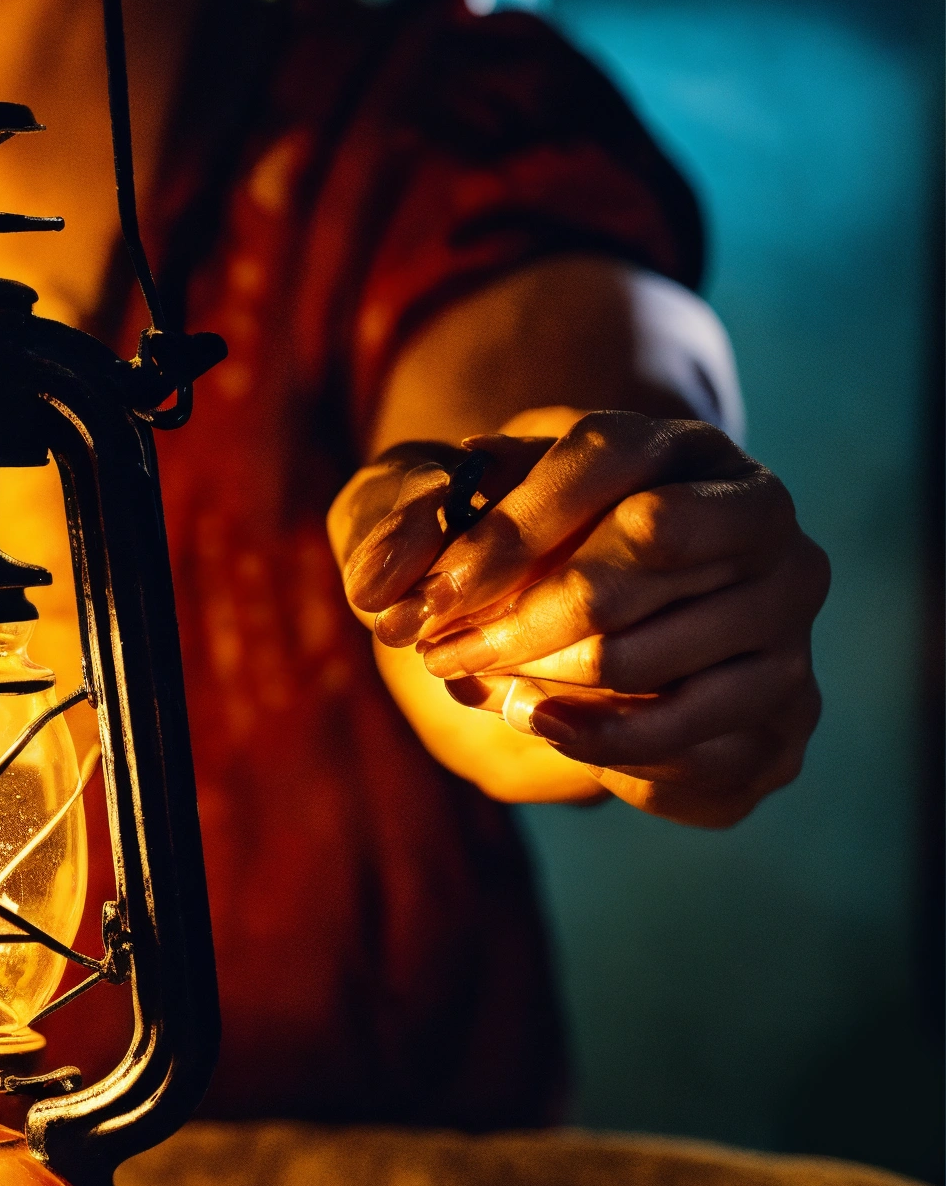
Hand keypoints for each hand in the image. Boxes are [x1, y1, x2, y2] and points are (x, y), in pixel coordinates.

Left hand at [331, 409, 828, 826]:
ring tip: (478, 681)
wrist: (615, 639)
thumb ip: (420, 508)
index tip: (437, 592)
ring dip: (534, 682)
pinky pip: (675, 737)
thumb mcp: (463, 510)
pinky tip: (534, 721)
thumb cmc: (528, 551)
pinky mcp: (786, 706)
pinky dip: (588, 739)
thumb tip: (400, 550)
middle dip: (510, 622)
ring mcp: (783, 613)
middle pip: (624, 567)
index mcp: (684, 446)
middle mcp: (759, 516)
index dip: (512, 528)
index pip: (605, 457)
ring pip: (636, 659)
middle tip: (438, 652)